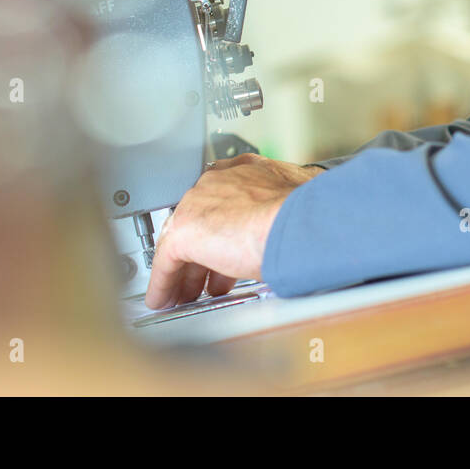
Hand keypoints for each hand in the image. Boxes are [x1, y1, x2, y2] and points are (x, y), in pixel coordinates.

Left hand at [143, 154, 323, 309]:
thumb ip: (287, 212)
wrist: (295, 223)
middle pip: (201, 221)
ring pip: (182, 242)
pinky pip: (166, 262)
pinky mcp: (184, 232)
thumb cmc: (305, 214)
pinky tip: (163, 298)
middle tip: (208, 278)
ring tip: (188, 294)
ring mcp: (198, 205)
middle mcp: (218, 183)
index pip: (224, 197)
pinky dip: (163, 284)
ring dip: (185, 273)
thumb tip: (298, 227)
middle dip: (205, 254)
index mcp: (247, 170)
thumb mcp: (298, 205)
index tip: (227, 245)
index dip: (225, 227)